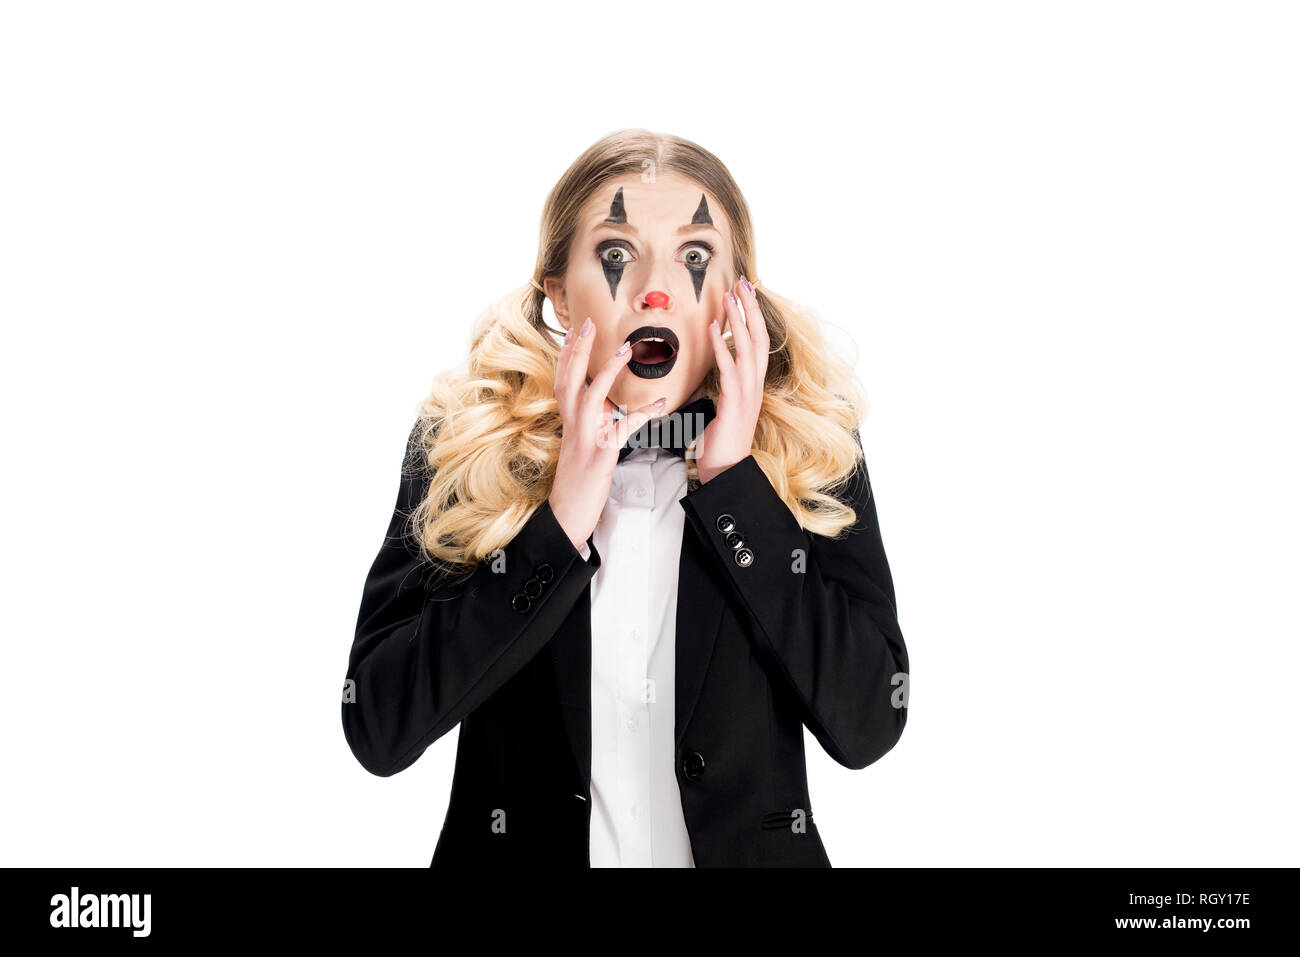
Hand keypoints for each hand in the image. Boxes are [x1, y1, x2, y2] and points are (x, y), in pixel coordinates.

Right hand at [549, 316, 666, 551]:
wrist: (568, 513)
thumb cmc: (578, 481)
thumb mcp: (580, 445)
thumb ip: (590, 422)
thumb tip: (604, 405)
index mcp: (568, 421)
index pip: (563, 380)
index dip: (567, 354)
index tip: (574, 331)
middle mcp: (573, 424)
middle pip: (571, 378)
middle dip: (579, 349)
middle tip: (588, 323)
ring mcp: (585, 438)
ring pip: (593, 396)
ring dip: (607, 370)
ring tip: (626, 350)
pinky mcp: (601, 454)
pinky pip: (623, 430)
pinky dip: (642, 416)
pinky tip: (659, 406)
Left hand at [695, 276, 768, 483]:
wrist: (726, 470)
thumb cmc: (722, 441)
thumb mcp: (726, 407)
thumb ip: (726, 385)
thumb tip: (719, 365)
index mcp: (753, 384)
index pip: (758, 342)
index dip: (754, 317)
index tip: (746, 294)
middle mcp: (755, 385)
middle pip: (759, 337)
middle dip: (751, 308)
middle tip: (743, 282)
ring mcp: (748, 393)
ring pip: (747, 348)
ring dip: (738, 320)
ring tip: (729, 296)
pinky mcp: (735, 403)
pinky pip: (729, 369)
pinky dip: (721, 346)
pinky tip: (713, 329)